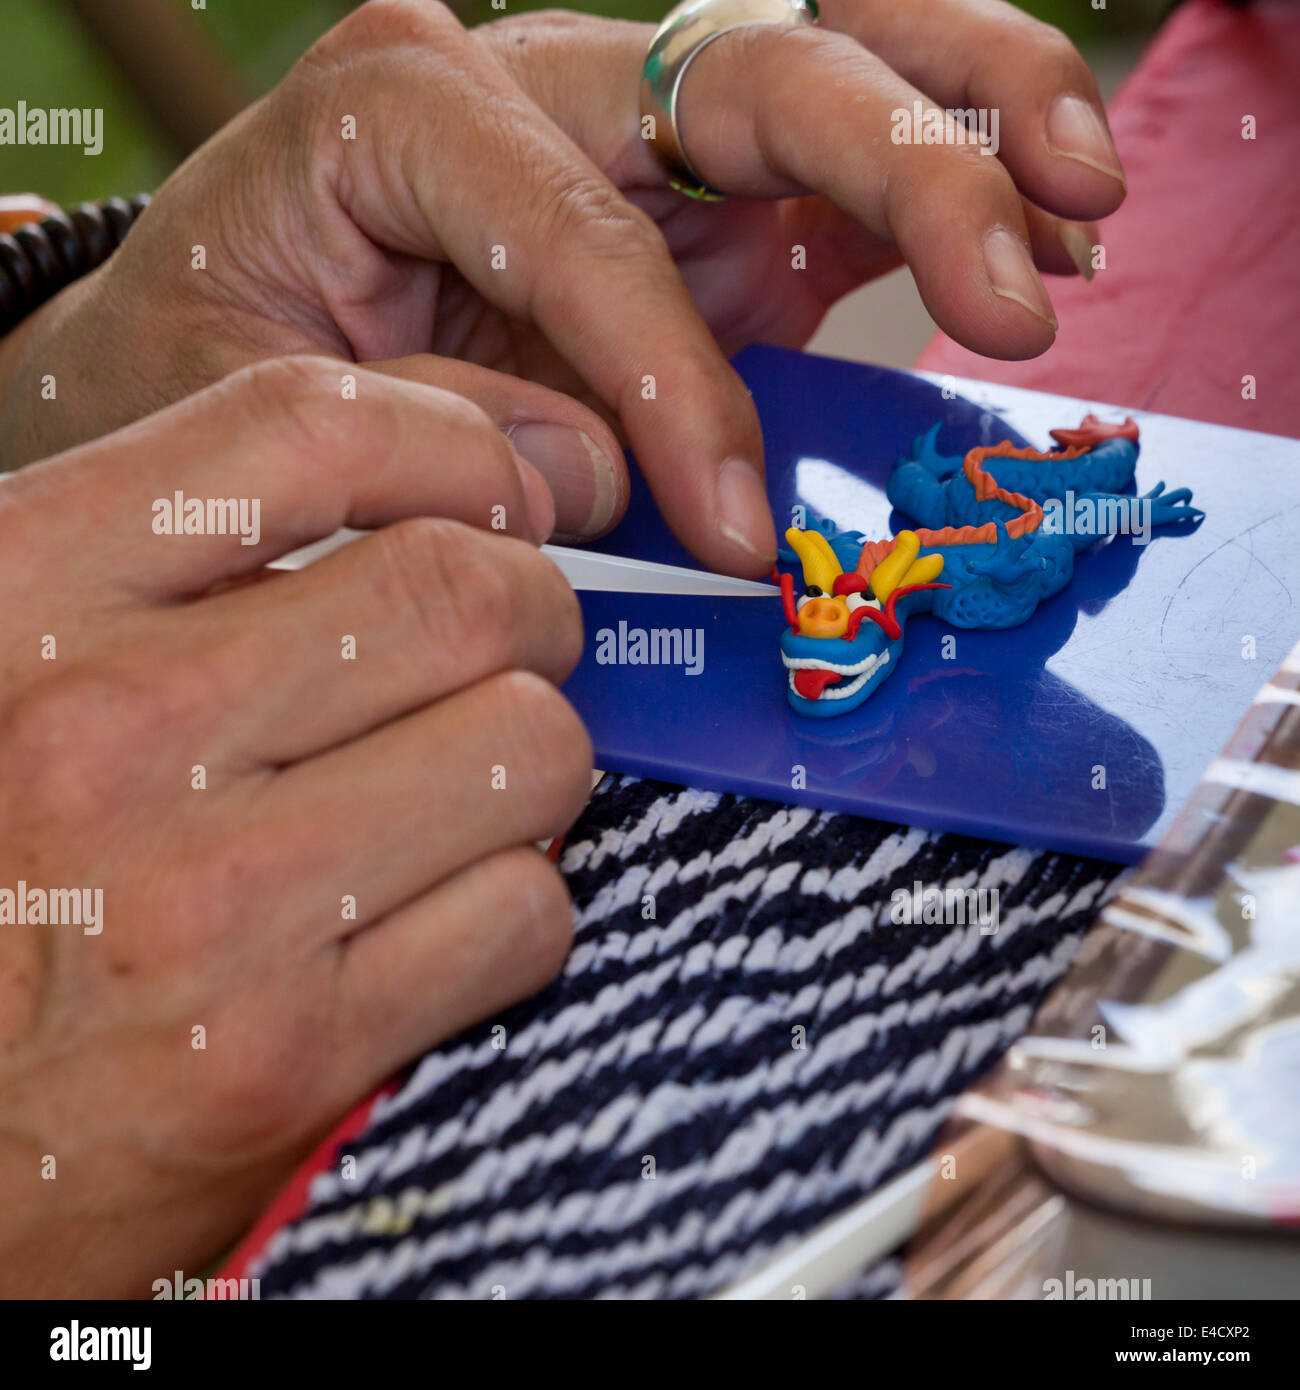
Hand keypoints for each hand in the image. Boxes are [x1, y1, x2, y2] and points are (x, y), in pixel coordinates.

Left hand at [0, 0, 1122, 576]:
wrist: (192, 350)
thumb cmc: (204, 368)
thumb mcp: (270, 402)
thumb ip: (431, 429)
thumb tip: (598, 472)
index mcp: (405, 105)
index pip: (585, 235)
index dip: (677, 384)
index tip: (735, 527)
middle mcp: (535, 81)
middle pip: (753, 66)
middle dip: (905, 166)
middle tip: (1017, 280)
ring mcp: (629, 132)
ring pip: (829, 55)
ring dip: (972, 115)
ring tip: (1081, 197)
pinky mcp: (694, 201)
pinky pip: (837, 161)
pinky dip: (950, 174)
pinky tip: (1047, 214)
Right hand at [0, 358, 591, 1296]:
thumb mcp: (22, 648)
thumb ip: (197, 545)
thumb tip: (476, 472)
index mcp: (24, 589)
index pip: (320, 426)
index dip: (460, 449)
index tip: (499, 500)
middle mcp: (106, 732)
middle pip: (466, 591)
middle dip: (532, 619)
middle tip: (504, 658)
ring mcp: (201, 904)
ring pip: (529, 749)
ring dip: (530, 766)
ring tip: (461, 792)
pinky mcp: (281, 1056)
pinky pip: (524, 913)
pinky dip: (514, 904)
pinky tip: (432, 916)